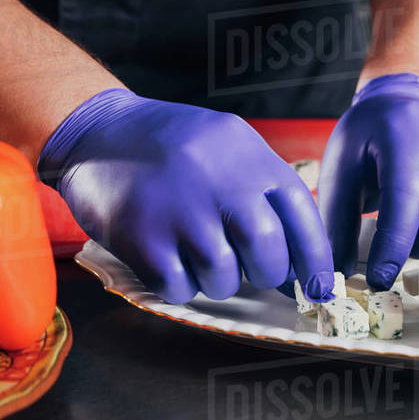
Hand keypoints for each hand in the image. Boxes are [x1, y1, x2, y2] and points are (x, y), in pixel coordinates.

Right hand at [39, 90, 334, 303]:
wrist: (96, 131)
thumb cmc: (168, 145)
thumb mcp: (227, 145)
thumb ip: (262, 191)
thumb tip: (297, 262)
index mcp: (250, 156)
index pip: (303, 215)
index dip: (316, 259)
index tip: (321, 288)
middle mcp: (222, 183)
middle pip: (269, 253)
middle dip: (265, 273)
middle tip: (247, 268)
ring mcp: (183, 212)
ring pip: (224, 279)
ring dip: (215, 280)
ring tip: (193, 252)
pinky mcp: (144, 239)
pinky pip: (180, 289)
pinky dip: (177, 284)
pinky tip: (164, 255)